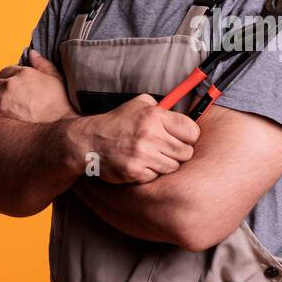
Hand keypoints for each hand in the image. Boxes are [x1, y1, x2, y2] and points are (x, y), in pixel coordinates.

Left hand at [0, 49, 73, 123]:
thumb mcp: (57, 79)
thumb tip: (31, 52)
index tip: (12, 91)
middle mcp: (10, 85)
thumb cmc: (61, 106)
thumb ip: (43, 64)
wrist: (60, 129)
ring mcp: (1, 101)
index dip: (7, 82)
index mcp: (23, 73)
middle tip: (8, 105)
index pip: (5, 72)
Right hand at [72, 94, 200, 183]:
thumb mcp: (139, 104)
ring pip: (173, 167)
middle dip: (178, 152)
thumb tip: (185, 114)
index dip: (188, 137)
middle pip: (186, 152)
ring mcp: (143, 155)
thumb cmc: (118, 122)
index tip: (181, 138)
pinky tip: (140, 164)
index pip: (192, 132)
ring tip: (151, 157)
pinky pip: (156, 177)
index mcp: (155, 116)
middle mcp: (150, 135)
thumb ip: (163, 107)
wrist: (89, 141)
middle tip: (165, 150)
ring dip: (165, 164)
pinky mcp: (135, 172)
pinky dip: (150, 173)